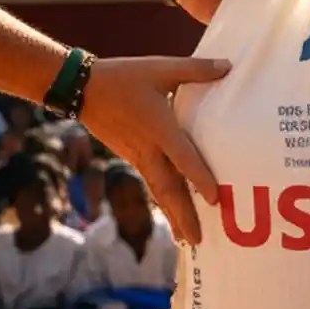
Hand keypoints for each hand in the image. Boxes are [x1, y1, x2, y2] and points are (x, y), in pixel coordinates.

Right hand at [79, 56, 230, 243]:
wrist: (81, 89)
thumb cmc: (123, 77)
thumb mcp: (160, 68)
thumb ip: (196, 70)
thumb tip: (228, 67)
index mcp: (160, 129)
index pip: (184, 159)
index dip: (200, 179)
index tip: (215, 200)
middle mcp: (149, 150)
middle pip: (169, 190)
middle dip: (184, 217)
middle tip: (198, 242)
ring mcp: (138, 157)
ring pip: (159, 192)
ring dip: (174, 216)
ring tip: (188, 239)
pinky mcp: (131, 158)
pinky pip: (152, 184)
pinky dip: (164, 201)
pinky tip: (173, 211)